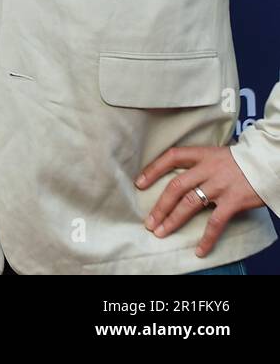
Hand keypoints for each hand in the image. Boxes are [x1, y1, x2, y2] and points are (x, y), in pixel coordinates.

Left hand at [137, 145, 264, 257]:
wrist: (268, 163)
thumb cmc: (240, 162)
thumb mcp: (216, 156)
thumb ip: (198, 166)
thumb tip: (178, 182)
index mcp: (202, 155)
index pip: (172, 157)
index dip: (153, 169)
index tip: (139, 183)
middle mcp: (208, 169)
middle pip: (176, 187)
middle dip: (160, 206)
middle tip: (148, 221)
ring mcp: (220, 185)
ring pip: (190, 203)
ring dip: (173, 220)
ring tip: (160, 232)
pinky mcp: (234, 201)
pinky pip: (216, 222)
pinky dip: (206, 238)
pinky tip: (199, 250)